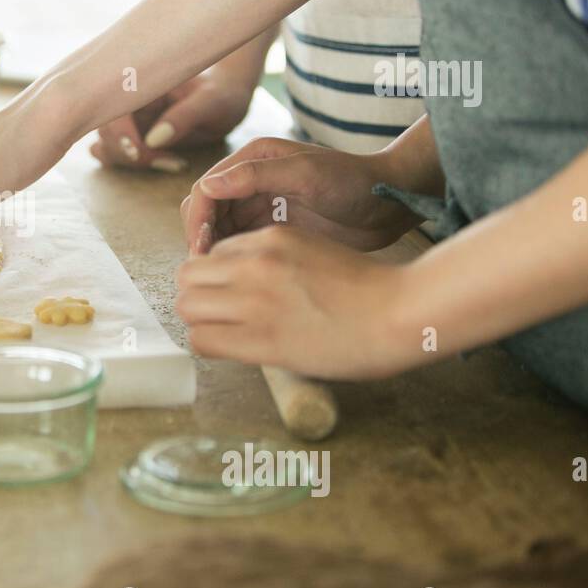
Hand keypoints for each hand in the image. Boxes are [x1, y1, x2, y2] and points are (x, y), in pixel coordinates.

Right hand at [90, 67, 254, 170]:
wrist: (226, 96)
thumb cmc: (222, 93)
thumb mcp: (212, 101)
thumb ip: (184, 116)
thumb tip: (152, 140)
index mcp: (140, 80)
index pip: (111, 108)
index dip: (120, 134)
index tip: (142, 153)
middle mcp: (125, 98)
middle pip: (103, 132)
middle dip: (129, 154)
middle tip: (169, 161)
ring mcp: (124, 118)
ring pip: (103, 146)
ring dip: (129, 161)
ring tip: (169, 161)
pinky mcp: (128, 135)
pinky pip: (111, 153)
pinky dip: (130, 164)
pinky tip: (164, 161)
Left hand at [175, 225, 419, 378]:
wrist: (400, 313)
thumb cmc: (367, 290)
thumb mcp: (312, 253)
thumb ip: (274, 261)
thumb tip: (244, 285)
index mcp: (270, 239)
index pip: (212, 253)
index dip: (215, 276)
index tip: (228, 293)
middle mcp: (255, 263)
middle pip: (187, 274)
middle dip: (197, 293)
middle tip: (216, 312)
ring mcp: (254, 299)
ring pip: (187, 305)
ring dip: (200, 319)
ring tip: (222, 331)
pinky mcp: (259, 337)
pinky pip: (203, 339)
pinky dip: (207, 344)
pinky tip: (228, 349)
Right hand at [180, 137, 421, 254]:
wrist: (389, 204)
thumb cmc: (353, 181)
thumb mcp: (305, 174)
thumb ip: (255, 176)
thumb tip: (206, 186)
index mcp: (253, 158)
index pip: (207, 188)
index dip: (199, 217)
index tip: (200, 246)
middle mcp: (250, 180)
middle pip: (207, 209)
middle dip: (200, 234)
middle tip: (206, 266)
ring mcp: (260, 205)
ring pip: (219, 229)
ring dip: (212, 249)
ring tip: (218, 275)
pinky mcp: (271, 229)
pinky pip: (239, 244)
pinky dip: (230, 258)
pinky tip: (235, 276)